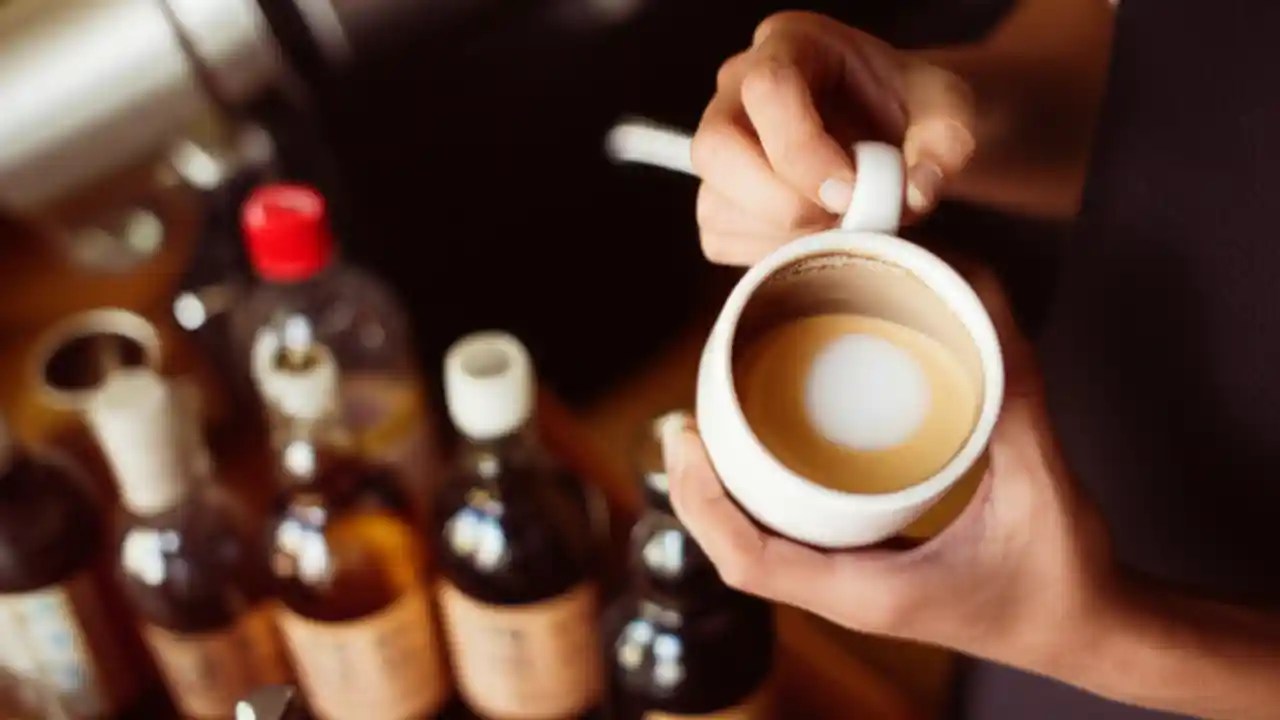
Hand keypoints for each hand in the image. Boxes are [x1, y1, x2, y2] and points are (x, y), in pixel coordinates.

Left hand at [663, 269, 1120, 677]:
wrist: (1088, 630)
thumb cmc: (1063, 576)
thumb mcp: (1040, 481)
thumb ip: (1013, 391)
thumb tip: (977, 295)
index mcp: (870, 591)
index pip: (751, 563)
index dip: (701, 505)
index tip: (684, 442)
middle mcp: (848, 595)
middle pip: (738, 552)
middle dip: (697, 491)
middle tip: (686, 420)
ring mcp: (852, 589)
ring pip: (759, 549)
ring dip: (723, 497)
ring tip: (708, 429)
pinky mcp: (865, 574)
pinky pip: (791, 542)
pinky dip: (763, 503)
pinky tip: (763, 458)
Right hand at [692, 11, 975, 265]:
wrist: (892, 132)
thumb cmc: (911, 110)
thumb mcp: (946, 111)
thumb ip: (943, 145)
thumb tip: (911, 194)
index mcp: (792, 44)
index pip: (768, 89)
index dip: (802, 150)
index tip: (851, 193)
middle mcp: (737, 87)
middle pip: (716, 147)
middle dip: (779, 202)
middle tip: (840, 221)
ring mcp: (719, 142)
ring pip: (716, 203)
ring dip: (782, 236)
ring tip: (840, 229)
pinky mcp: (716, 193)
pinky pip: (721, 236)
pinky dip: (769, 254)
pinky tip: (813, 239)